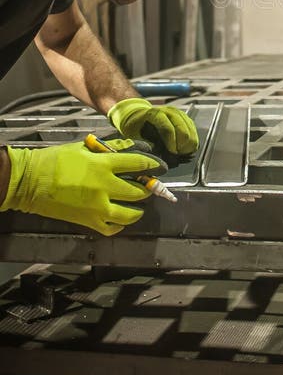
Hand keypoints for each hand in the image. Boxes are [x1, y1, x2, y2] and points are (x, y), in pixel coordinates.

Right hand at [0, 139, 166, 235]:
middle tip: (149, 186)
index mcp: (103, 165)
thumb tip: (130, 146)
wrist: (31, 181)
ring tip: (137, 203)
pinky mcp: (88, 221)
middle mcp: (105, 187)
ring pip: (130, 214)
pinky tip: (120, 216)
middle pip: (139, 191)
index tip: (159, 166)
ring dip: (138, 209)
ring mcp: (97, 207)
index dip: (152, 165)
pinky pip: (112, 227)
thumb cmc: (56, 160)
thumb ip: (110, 148)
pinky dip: (120, 224)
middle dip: (148, 188)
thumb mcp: (84, 148)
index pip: (138, 164)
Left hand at [108, 98, 197, 155]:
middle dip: (182, 144)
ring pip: (189, 127)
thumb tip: (156, 158)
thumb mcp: (133, 136)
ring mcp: (176, 112)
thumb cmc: (134, 126)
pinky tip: (189, 147)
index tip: (173, 153)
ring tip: (184, 153)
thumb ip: (144, 146)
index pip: (168, 128)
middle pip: (182, 128)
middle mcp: (167, 111)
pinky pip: (192, 127)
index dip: (172, 143)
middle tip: (179, 155)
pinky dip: (192, 138)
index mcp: (154, 114)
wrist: (136, 114)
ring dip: (189, 142)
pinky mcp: (182, 116)